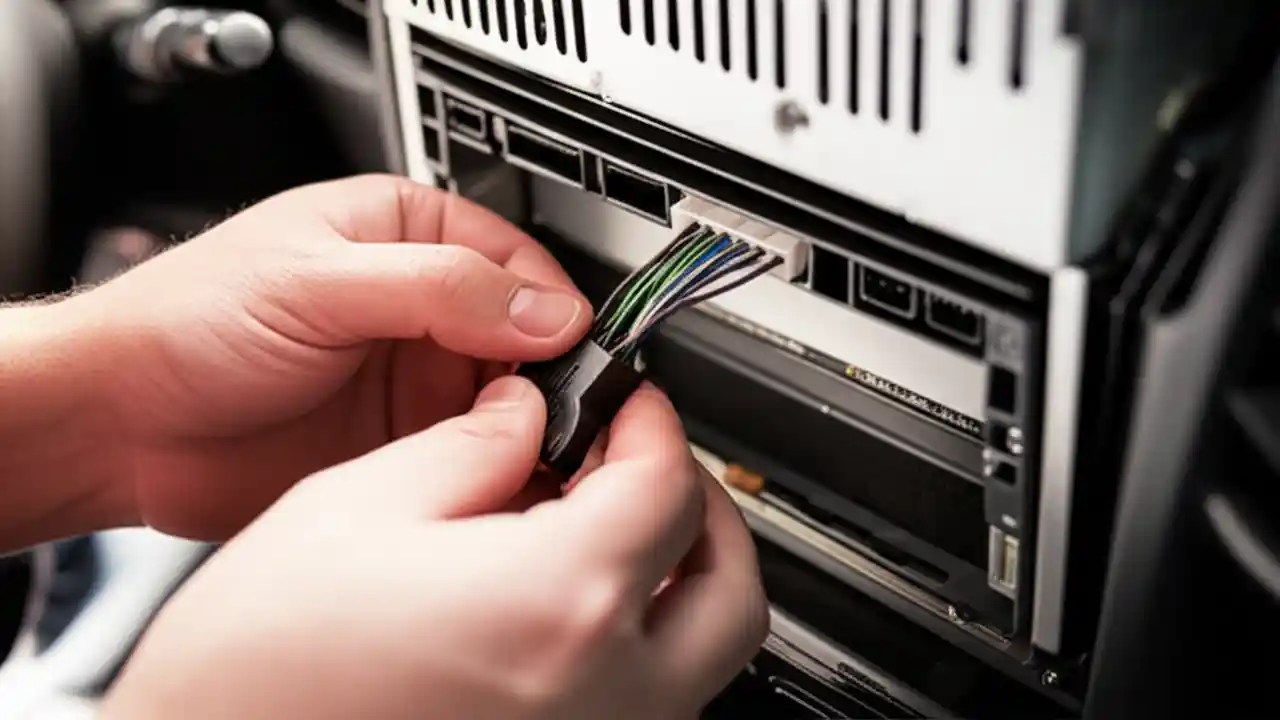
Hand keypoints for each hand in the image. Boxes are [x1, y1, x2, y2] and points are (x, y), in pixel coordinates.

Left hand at [65, 174, 590, 538]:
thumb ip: (439, 288)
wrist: (120, 425)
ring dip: (529, 424)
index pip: (516, 260)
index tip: (576, 348)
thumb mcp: (321, 283)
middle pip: (525, 334)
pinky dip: (498, 467)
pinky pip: (474, 454)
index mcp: (406, 234)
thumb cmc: (189, 322)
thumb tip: (546, 307)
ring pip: (509, 399)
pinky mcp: (402, 445)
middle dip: (550, 372)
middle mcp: (420, 307)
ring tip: (538, 448)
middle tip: (568, 411)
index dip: (552, 304)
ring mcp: (413, 379)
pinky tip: (503, 477)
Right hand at [102, 378, 769, 718]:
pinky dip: (640, 646)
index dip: (649, 423)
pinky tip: (567, 610)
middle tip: (642, 466)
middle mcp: (603, 694)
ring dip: (680, 581)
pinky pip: (652, 705)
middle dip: (696, 509)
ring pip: (704, 655)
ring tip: (609, 532)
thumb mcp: (352, 510)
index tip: (625, 404)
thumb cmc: (250, 678)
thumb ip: (466, 448)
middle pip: (727, 586)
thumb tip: (522, 417)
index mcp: (558, 604)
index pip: (667, 485)